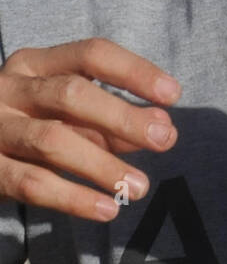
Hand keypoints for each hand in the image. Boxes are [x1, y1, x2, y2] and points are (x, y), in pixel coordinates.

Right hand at [0, 39, 180, 222]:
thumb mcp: (64, 114)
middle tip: (165, 138)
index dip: (134, 71)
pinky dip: (73, 198)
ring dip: (103, 164)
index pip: (92, 54)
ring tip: (140, 186)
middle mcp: (11, 88)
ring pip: (53, 141)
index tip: (172, 94)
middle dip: (123, 116)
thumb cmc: (27, 124)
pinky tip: (107, 209)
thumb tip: (161, 127)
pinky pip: (32, 183)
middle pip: (72, 94)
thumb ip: (107, 120)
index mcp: (35, 63)